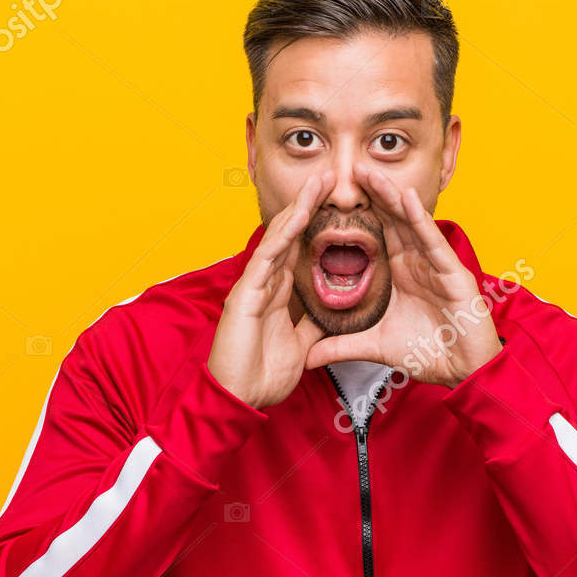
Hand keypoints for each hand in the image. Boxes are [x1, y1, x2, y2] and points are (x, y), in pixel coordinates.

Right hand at [208, 171, 334, 407]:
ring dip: (299, 208)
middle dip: (310, 204)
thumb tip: (335, 316)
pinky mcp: (246, 294)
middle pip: (290, 234)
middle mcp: (264, 283)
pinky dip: (284, 234)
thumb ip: (314, 327)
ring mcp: (253, 285)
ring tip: (319, 181)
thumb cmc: (262, 376)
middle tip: (331, 176)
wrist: (238, 399)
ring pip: (279, 237)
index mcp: (276, 293)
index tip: (338, 203)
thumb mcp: (301, 347)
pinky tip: (298, 214)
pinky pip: (268, 258)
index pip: (300, 249)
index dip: (317, 225)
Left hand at [304, 169, 501, 387]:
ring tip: (370, 172)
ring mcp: (435, 264)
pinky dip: (420, 219)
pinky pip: (433, 241)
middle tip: (350, 167)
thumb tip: (306, 357)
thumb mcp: (375, 345)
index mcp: (399, 272)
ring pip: (410, 223)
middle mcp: (416, 262)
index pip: (376, 235)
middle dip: (372, 193)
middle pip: (391, 220)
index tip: (331, 195)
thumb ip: (342, 345)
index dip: (358, 214)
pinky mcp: (452, 273)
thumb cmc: (427, 353)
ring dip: (391, 197)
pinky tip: (407, 198)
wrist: (461, 371)